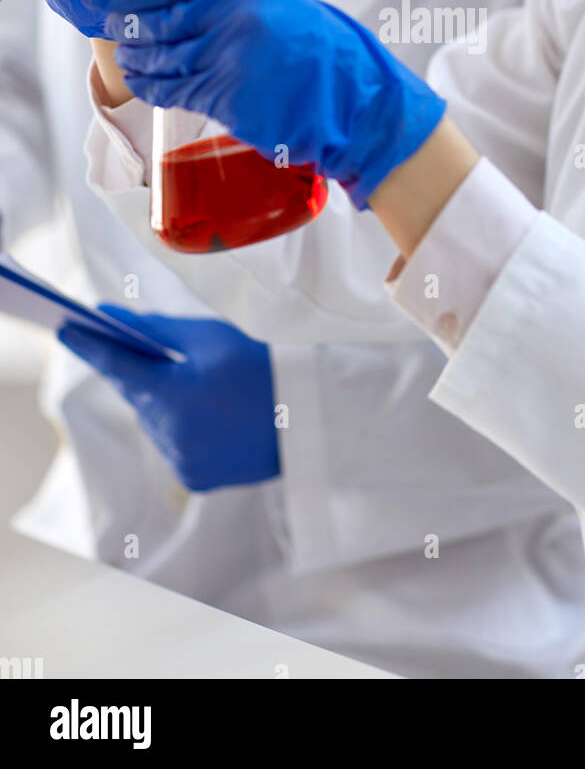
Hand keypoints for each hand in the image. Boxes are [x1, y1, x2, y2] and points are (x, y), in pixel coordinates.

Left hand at [57, 308, 279, 491]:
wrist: (305, 415)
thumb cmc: (259, 367)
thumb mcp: (209, 337)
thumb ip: (157, 329)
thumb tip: (115, 318)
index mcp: (171, 395)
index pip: (117, 365)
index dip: (89, 346)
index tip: (65, 330)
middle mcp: (169, 434)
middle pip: (138, 396)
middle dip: (142, 375)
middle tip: (153, 355)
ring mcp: (180, 460)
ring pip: (154, 423)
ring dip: (163, 404)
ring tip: (197, 387)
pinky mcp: (193, 478)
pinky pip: (172, 446)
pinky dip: (180, 429)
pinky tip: (208, 414)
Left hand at [88, 0, 446, 208]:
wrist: (349, 94)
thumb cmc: (313, 48)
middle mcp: (232, 14)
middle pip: (161, 20)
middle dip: (129, 27)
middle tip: (112, 30)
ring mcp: (228, 56)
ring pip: (164, 57)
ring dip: (138, 59)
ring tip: (127, 59)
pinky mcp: (227, 94)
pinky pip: (175, 89)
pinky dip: (152, 87)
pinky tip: (142, 83)